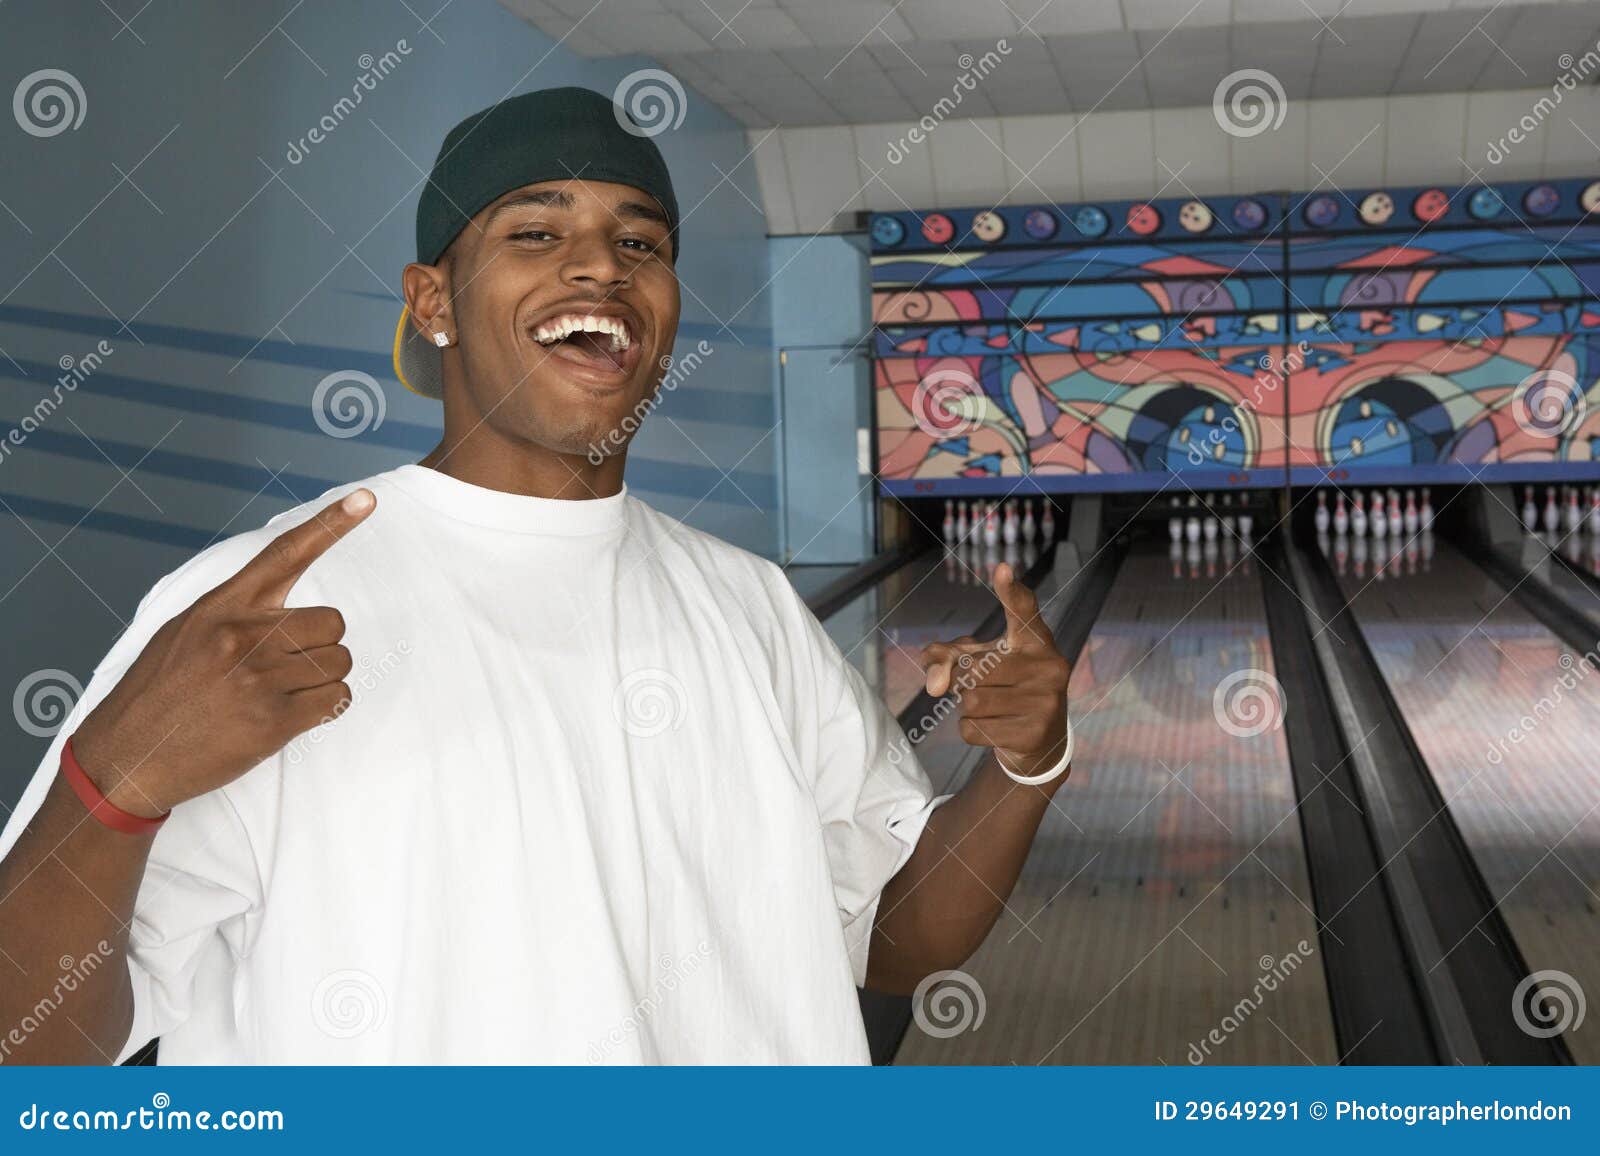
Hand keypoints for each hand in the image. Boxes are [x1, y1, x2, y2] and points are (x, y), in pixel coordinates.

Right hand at [69, 490, 375, 817]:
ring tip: (284, 694)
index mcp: (221, 607)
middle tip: (291, 667)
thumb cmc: (159, 693)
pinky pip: (336, 700)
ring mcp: (259, 678)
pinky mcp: (273, 720)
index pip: (285, 553)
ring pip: (339, 663)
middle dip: (322, 645)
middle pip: (333, 622)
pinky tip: (296, 714)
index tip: (368, 498)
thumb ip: (234, 613)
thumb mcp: (185, 632)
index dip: (331, 523)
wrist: (128, 757)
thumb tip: (283, 603)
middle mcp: (242, 635)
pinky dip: (327, 707)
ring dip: (324, 679)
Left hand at [919, 562, 1072, 781]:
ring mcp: (1045, 700)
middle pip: (972, 669)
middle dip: (964, 681)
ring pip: (971, 701)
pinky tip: (996, 728)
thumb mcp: (977, 663)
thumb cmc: (1004, 689)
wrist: (1041, 741)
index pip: (1022, 611)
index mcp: (1035, 641)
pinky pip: (973, 729)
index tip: (1002, 569)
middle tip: (984, 687)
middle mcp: (1047, 666)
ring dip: (968, 708)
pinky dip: (971, 730)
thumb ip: (944, 657)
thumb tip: (934, 684)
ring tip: (994, 708)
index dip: (1010, 591)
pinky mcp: (1034, 733)